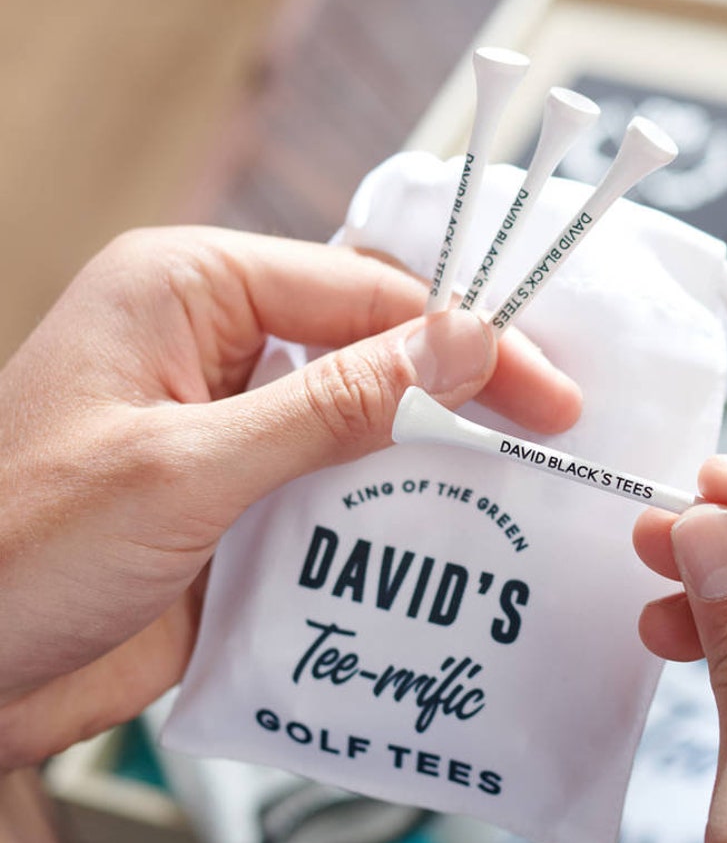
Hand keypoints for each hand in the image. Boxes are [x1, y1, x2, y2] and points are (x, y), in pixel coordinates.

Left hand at [0, 227, 579, 765]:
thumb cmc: (14, 550)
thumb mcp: (188, 468)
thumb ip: (332, 406)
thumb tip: (461, 348)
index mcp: (191, 292)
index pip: (367, 293)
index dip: (468, 340)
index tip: (551, 396)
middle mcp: (218, 349)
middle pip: (376, 350)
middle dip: (463, 395)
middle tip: (556, 439)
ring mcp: (232, 431)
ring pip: (368, 427)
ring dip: (435, 462)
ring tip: (523, 497)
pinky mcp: (242, 505)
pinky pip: (340, 496)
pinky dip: (393, 520)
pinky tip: (450, 548)